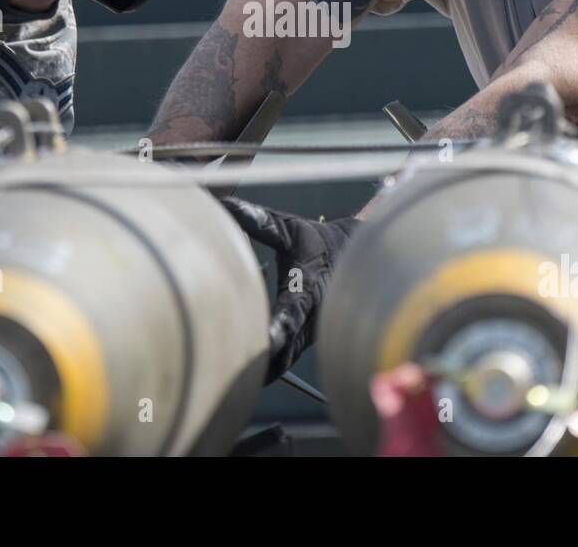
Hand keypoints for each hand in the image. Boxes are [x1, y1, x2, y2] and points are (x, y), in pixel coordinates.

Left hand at [219, 196, 357, 380]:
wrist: (351, 258)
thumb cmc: (317, 241)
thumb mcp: (290, 228)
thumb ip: (260, 221)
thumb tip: (228, 204)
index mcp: (308, 288)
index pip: (292, 312)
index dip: (280, 327)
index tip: (265, 339)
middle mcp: (312, 318)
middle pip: (285, 350)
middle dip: (261, 362)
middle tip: (230, 369)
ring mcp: (309, 335)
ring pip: (283, 362)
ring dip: (260, 368)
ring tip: (227, 374)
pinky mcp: (303, 344)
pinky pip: (282, 362)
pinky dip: (265, 365)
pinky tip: (241, 368)